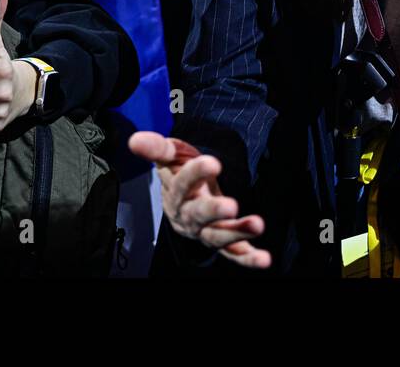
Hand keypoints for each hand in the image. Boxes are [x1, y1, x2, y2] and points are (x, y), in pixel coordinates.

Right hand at [128, 131, 270, 268]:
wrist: (183, 201)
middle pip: (198, 214)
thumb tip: (135, 140)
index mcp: (176, 193)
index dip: (195, 173)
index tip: (212, 162)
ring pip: (218, 236)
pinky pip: (234, 253)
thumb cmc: (180, 174)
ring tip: (257, 225)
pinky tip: (264, 259)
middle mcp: (188, 215)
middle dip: (213, 210)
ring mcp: (205, 231)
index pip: (182, 183)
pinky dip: (248, 258)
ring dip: (237, 233)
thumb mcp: (172, 156)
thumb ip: (159, 149)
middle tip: (231, 206)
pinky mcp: (221, 243)